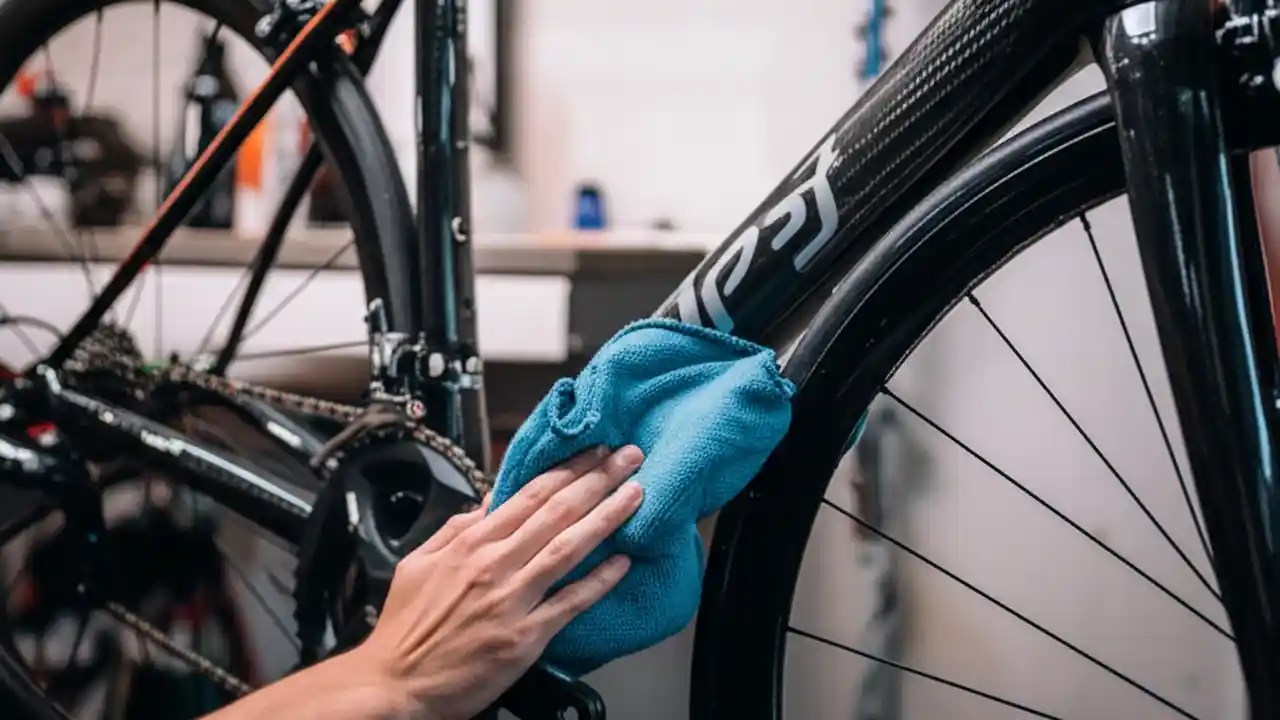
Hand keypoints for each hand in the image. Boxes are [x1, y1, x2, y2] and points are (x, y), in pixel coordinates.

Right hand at [354, 445, 644, 719]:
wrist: (396, 686)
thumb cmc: (406, 629)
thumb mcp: (419, 564)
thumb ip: (456, 529)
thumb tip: (490, 501)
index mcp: (470, 544)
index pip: (529, 495)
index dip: (567, 470)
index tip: (594, 451)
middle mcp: (494, 566)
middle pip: (556, 512)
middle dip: (597, 479)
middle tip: (629, 457)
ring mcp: (511, 601)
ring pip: (567, 548)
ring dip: (605, 517)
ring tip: (635, 494)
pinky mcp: (524, 638)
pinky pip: (569, 603)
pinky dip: (597, 581)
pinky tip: (622, 562)